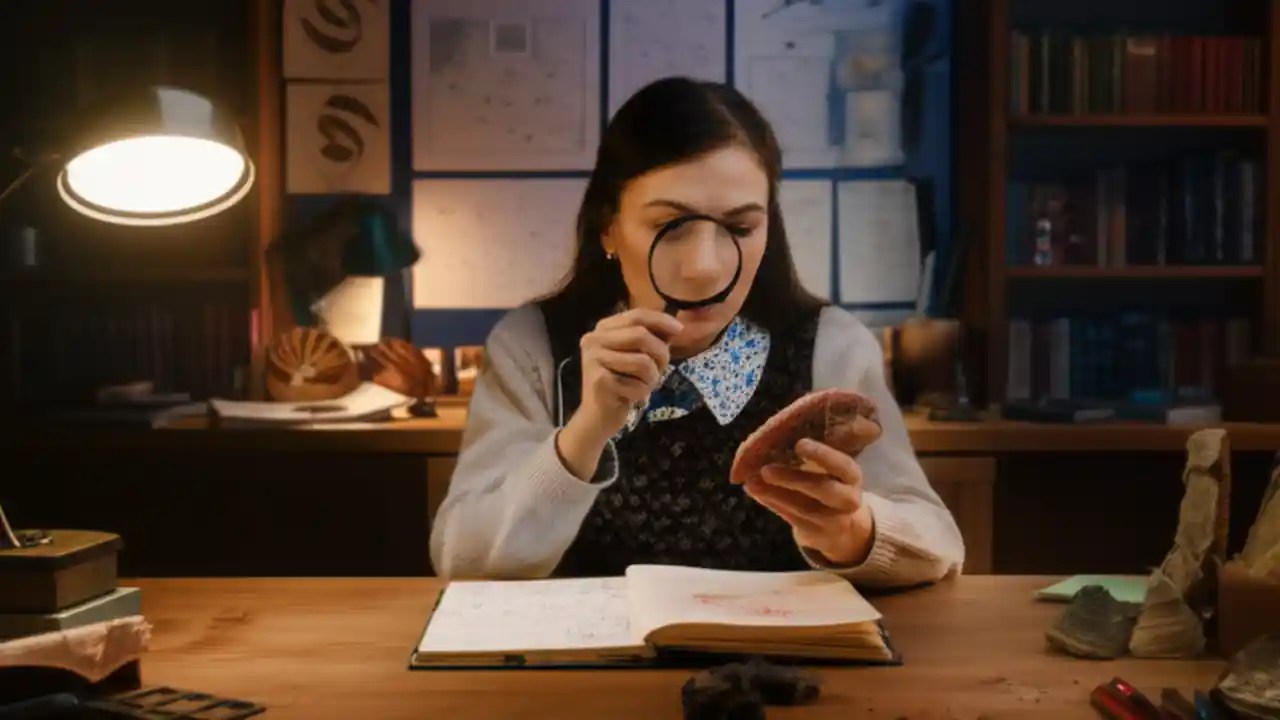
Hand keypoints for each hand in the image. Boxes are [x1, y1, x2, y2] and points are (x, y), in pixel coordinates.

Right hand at [556, 309, 682, 479]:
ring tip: (643, 385)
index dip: (661, 320)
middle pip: (641, 335)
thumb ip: (652, 338)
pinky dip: (641, 393)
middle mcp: (593, 339)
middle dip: (660, 354)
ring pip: (642, 361)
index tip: (679, 329)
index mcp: (603, 328)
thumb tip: (675, 327)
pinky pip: (637, 384)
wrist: (598, 417)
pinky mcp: (598, 380)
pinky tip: (629, 397)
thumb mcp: (638, 355)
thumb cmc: (621, 384)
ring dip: (652, 378)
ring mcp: (593, 359)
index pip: (637, 315)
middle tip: (661, 370)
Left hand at [743, 438, 874, 565]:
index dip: (822, 455)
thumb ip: (810, 455)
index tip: (799, 444)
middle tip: (766, 469)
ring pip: (803, 507)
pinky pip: (792, 518)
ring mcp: (834, 520)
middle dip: (793, 479)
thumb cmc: (829, 483)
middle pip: (823, 489)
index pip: (842, 465)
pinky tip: (756, 491)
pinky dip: (772, 503)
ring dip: (774, 494)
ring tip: (752, 483)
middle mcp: (848, 499)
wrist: (843, 526)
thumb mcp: (829, 469)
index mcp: (851, 476)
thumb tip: (775, 436)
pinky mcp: (816, 534)